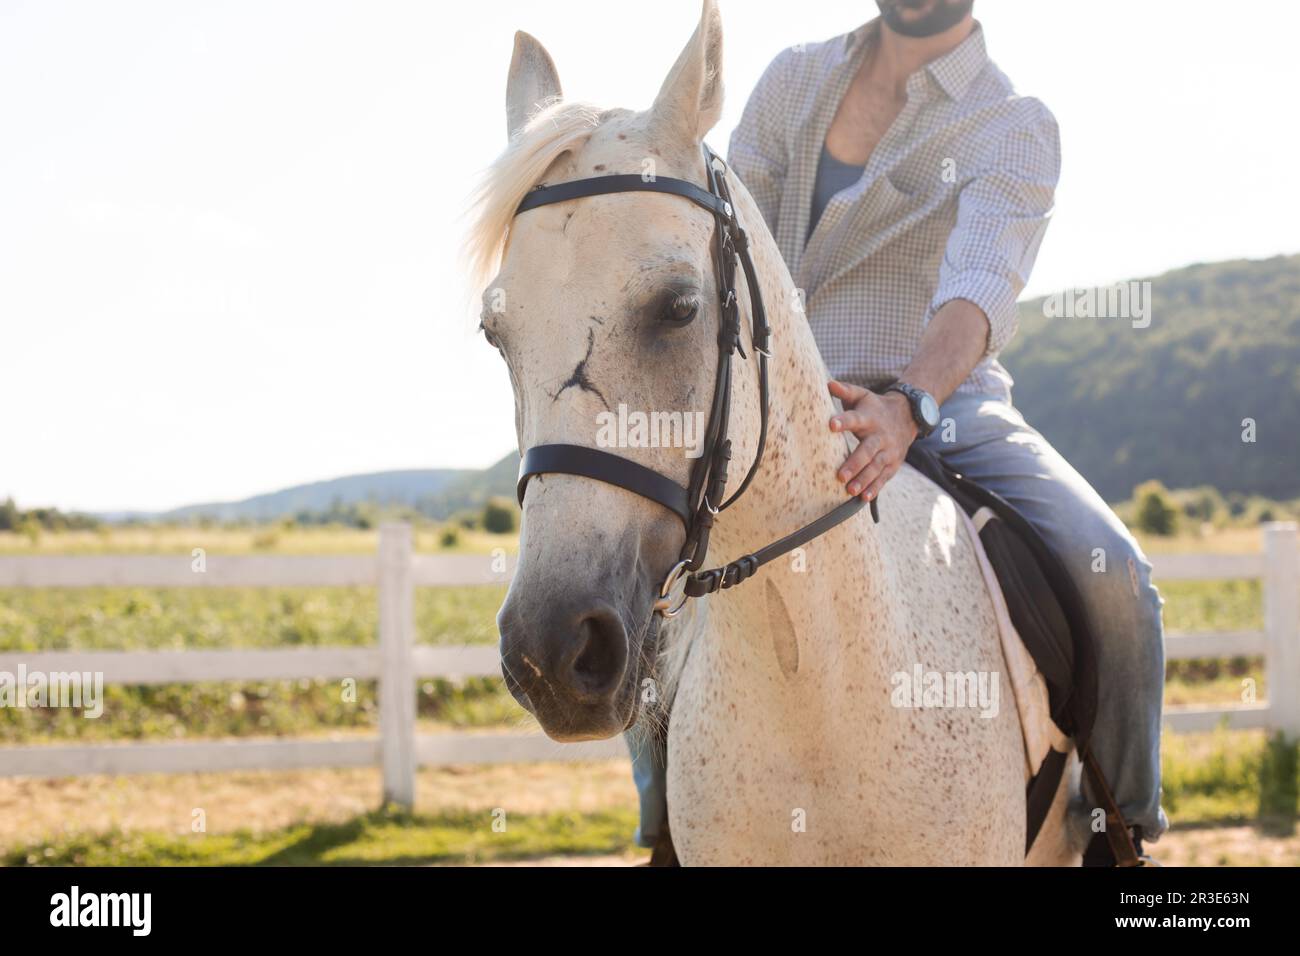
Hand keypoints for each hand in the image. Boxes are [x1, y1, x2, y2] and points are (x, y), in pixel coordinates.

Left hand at [827, 380, 917, 501]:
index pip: (855, 418)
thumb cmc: (874, 407)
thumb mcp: (862, 396)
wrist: (907, 417)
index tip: (831, 424)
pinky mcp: (893, 464)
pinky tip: (864, 498)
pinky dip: (875, 488)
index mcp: (869, 418)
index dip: (843, 421)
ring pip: (876, 467)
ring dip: (863, 479)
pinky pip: (884, 477)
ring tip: (850, 490)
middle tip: (840, 475)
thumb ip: (845, 391)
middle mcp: (880, 436)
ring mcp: (888, 451)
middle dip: (854, 463)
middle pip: (867, 450)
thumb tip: (828, 384)